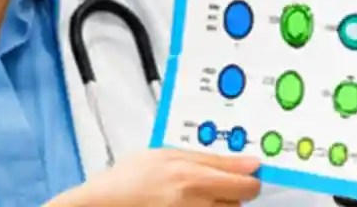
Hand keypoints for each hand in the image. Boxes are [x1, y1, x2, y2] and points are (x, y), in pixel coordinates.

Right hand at [45, 148, 260, 206]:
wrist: (105, 202)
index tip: (251, 172)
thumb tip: (245, 162)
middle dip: (235, 190)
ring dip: (220, 203)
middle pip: (241, 200)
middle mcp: (195, 201)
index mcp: (191, 176)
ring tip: (195, 195)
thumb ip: (207, 159)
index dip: (250, 176)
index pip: (244, 182)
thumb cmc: (129, 178)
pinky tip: (190, 203)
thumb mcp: (166, 155)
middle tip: (219, 183)